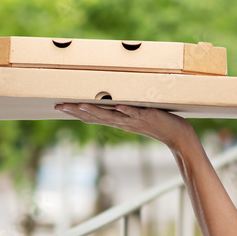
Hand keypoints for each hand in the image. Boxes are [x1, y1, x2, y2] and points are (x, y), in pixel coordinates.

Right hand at [55, 103, 195, 151]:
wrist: (178, 136)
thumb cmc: (158, 123)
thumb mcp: (137, 115)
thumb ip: (125, 109)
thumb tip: (114, 99)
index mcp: (119, 121)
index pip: (93, 117)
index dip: (75, 112)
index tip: (58, 106)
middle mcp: (123, 121)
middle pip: (96, 117)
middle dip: (77, 111)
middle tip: (59, 105)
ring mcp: (135, 119)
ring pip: (112, 116)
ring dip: (96, 110)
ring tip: (80, 104)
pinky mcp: (149, 116)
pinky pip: (136, 112)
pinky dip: (127, 110)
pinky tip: (119, 106)